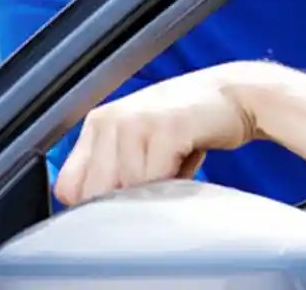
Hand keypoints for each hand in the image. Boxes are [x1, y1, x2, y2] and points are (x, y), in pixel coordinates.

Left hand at [54, 61, 270, 206]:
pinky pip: (156, 178)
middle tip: (156, 181)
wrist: (237, 95)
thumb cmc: (189, 125)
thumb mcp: (140, 141)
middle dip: (126, 200)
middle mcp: (111, 119)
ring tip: (175, 164)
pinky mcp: (165, 127)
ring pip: (128, 189)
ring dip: (156, 189)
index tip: (122, 201)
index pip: (69, 186)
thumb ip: (114, 167)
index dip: (94, 204)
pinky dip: (175, 180)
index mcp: (99, 123)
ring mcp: (136, 121)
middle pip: (95, 193)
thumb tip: (95, 211)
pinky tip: (187, 158)